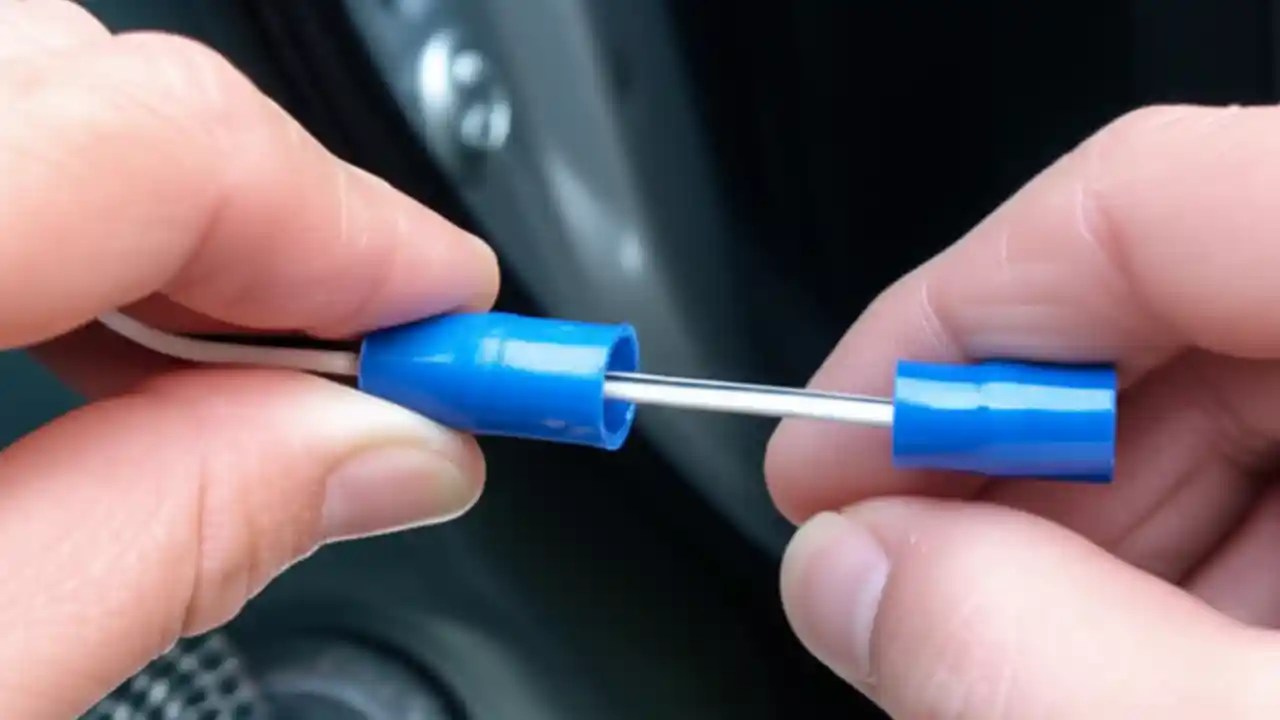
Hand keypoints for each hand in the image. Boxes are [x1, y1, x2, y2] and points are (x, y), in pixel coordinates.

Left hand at [0, 2, 497, 715]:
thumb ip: (160, 549)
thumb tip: (384, 452)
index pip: (146, 144)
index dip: (349, 231)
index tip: (463, 323)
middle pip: (79, 79)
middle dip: (270, 220)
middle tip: (367, 367)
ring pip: (22, 89)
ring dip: (165, 217)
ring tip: (228, 370)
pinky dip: (59, 216)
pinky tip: (76, 332)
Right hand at [767, 104, 1279, 717]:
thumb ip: (1024, 654)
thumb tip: (849, 569)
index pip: (1146, 201)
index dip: (947, 318)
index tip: (830, 440)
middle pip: (1174, 303)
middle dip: (1005, 450)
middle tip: (898, 565)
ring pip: (1230, 394)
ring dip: (1090, 527)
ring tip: (1021, 643)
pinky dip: (1194, 566)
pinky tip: (1145, 657)